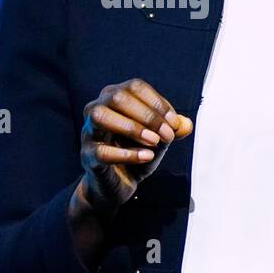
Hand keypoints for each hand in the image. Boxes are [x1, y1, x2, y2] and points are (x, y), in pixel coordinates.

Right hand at [77, 78, 192, 220]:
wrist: (118, 185)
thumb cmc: (136, 154)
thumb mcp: (159, 140)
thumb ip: (172, 130)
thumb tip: (186, 124)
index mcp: (114, 98)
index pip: (134, 87)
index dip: (157, 102)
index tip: (175, 123)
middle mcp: (97, 109)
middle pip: (117, 97)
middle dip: (148, 115)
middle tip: (167, 134)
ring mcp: (88, 132)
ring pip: (101, 116)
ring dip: (132, 128)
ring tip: (154, 142)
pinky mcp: (87, 155)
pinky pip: (102, 151)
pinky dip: (127, 154)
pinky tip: (146, 157)